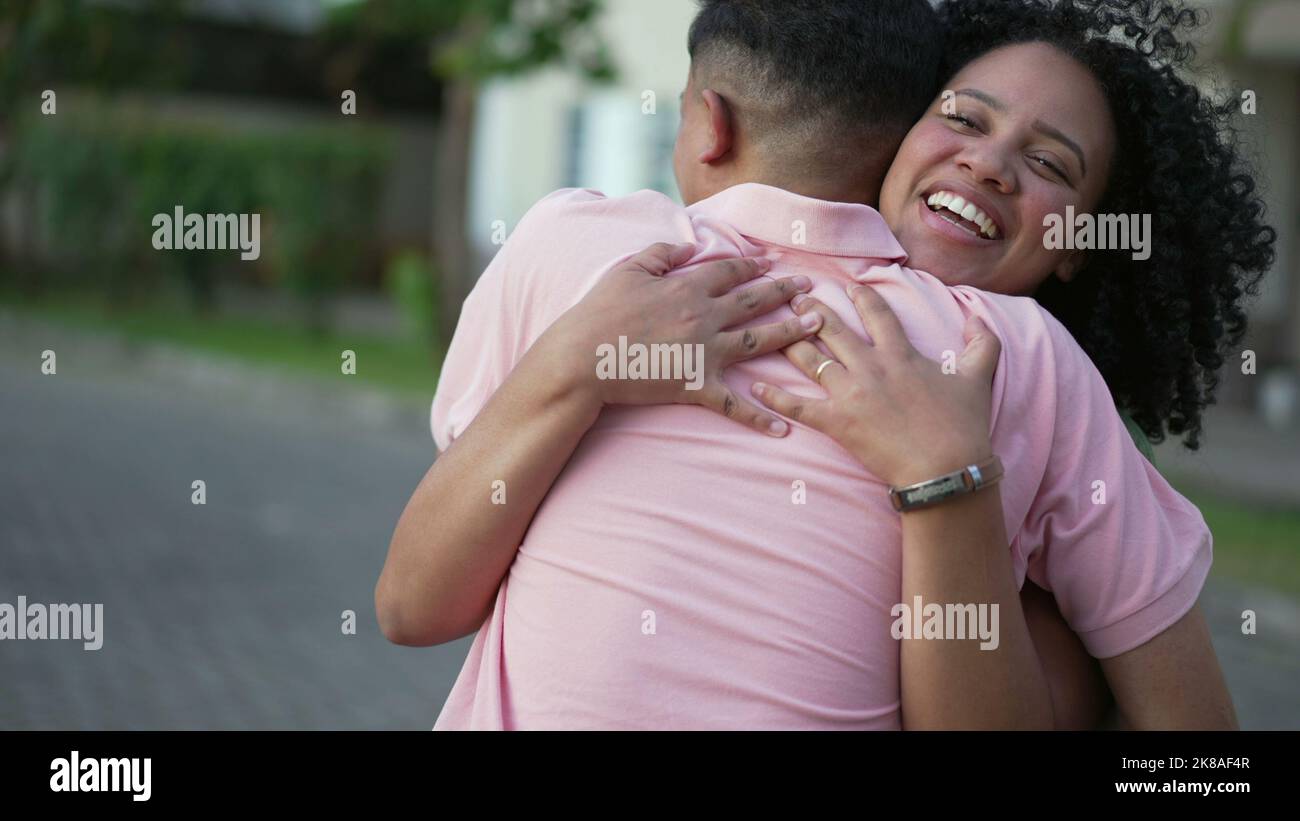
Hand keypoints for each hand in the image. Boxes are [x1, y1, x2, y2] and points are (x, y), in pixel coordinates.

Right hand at [548, 241, 823, 435]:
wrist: (584, 356)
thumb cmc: (600, 312)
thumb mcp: (628, 270)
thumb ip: (661, 254)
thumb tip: (688, 247)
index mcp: (688, 288)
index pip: (730, 272)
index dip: (752, 265)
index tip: (770, 262)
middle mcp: (704, 317)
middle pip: (754, 301)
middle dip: (785, 291)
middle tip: (810, 287)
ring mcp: (704, 352)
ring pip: (758, 342)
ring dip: (790, 334)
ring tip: (816, 329)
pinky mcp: (696, 385)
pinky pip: (734, 404)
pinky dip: (759, 418)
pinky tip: (782, 428)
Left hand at [750, 283, 1000, 484]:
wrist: (945, 469)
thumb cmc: (963, 426)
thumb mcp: (978, 377)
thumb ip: (982, 342)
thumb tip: (979, 316)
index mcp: (901, 354)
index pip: (877, 314)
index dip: (862, 296)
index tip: (848, 284)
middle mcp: (871, 367)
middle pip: (833, 330)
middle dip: (811, 309)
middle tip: (794, 295)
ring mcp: (851, 394)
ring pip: (811, 360)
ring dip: (790, 341)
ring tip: (772, 326)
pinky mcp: (837, 423)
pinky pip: (798, 406)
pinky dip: (774, 396)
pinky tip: (755, 385)